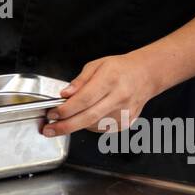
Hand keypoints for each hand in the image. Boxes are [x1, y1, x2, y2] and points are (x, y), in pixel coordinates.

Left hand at [43, 51, 160, 136]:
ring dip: (76, 125)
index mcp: (110, 80)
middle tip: (49, 129)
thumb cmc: (120, 68)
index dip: (66, 109)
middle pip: (88, 117)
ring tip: (63, 122)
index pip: (84, 99)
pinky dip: (90, 126)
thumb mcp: (96, 65)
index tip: (52, 113)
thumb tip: (65, 94)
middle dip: (65, 126)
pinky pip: (102, 129)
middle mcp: (119, 97)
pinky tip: (85, 118)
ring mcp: (124, 113)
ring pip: (94, 125)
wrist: (146, 75)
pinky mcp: (126, 123)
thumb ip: (80, 81)